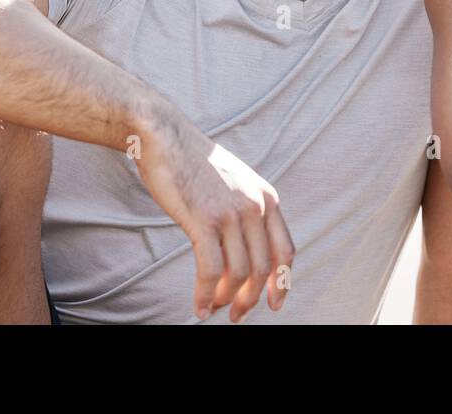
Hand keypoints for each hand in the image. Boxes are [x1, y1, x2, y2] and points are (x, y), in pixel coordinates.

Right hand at [133, 102, 295, 322]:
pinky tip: (198, 306)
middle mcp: (256, 206)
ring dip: (227, 299)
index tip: (273, 304)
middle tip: (236, 315)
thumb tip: (245, 249)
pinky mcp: (203, 220)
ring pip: (239, 273)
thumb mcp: (236, 183)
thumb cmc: (195, 163)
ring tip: (214, 310)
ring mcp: (231, 213)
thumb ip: (247, 210)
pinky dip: (205, 294)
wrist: (166, 136)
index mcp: (268, 198)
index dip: (281, 283)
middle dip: (251, 298)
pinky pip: (210, 270)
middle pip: (264, 268)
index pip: (286, 251)